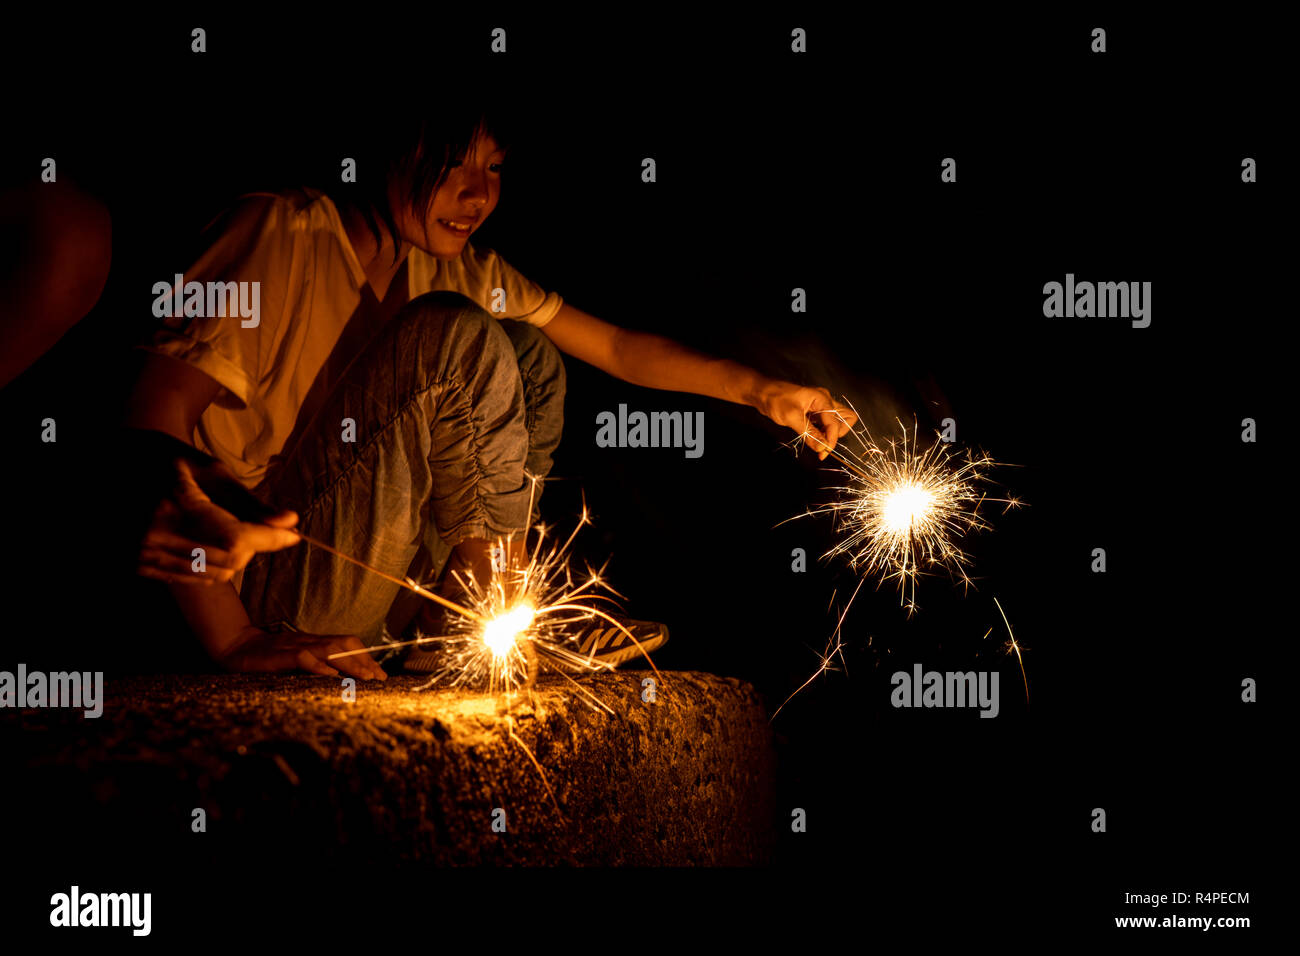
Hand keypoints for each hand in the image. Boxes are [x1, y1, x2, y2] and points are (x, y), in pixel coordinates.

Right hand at [137, 458, 300, 585]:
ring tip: (226, 531)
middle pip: (227, 560)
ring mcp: (141, 553)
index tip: (294, 536)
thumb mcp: (210, 471)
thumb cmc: (169, 460)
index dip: (269, 539)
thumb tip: (290, 522)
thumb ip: (250, 502)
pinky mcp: (134, 566)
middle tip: (256, 527)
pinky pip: (189, 579)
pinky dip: (210, 567)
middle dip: (252, 547)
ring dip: (233, 559)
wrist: (111, 464)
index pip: (236, 536)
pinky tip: (207, 544)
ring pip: (212, 575)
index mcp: (173, 502)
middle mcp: (155, 533)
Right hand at [218, 626, 387, 679]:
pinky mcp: (279, 655)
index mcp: (314, 642)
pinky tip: (331, 675)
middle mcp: (309, 641)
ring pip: (329, 650)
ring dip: (350, 663)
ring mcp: (295, 645)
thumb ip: (313, 663)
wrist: (234, 647)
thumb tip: (337, 677)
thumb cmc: (265, 657)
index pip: (347, 644)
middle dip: (365, 661)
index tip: (380, 674)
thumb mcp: (293, 659)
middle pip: (345, 644)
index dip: (365, 657)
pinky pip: (302, 658)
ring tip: (366, 677)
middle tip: (380, 678)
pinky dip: (318, 665)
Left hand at [756, 381, 858, 459]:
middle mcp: (824, 400)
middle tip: (822, 444)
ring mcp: (820, 405)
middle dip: (836, 434)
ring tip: (815, 442)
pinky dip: (821, 431)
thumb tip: (821, 447)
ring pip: (836, 421)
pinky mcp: (813, 410)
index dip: (831, 439)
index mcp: (822, 398)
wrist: (762, 392)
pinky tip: (811, 437)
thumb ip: (808, 433)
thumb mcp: (792, 417)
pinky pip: (824, 422)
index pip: (835, 423)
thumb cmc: (775, 399)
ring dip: (829, 434)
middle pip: (844, 418)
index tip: (823, 452)